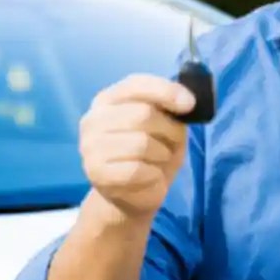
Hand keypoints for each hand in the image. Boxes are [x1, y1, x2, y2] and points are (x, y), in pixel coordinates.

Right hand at [78, 74, 197, 221]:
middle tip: (171, 144)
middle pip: (143, 114)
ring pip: (141, 143)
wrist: (134, 195)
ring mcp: (90, 147)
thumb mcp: (166, 125)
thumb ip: (170, 109)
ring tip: (157, 161)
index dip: (166, 91)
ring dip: (161, 154)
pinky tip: (148, 176)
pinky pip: (137, 170)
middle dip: (169, 131)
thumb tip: (187, 102)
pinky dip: (153, 175)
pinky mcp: (96, 173)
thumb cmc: (151, 154)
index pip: (136, 84)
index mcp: (108, 99)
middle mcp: (93, 119)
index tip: (190, 104)